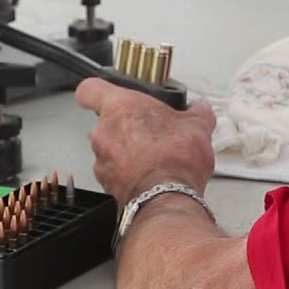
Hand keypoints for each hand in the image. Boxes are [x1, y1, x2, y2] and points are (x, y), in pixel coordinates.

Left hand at [75, 79, 216, 207]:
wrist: (167, 199)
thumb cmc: (174, 159)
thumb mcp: (198, 126)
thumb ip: (197, 112)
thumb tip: (199, 110)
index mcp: (120, 107)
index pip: (89, 89)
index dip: (98, 90)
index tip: (109, 94)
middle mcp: (103, 132)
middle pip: (106, 122)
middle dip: (127, 127)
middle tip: (150, 132)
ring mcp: (102, 161)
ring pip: (109, 150)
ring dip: (127, 152)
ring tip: (154, 157)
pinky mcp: (107, 185)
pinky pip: (115, 173)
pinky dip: (128, 174)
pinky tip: (152, 175)